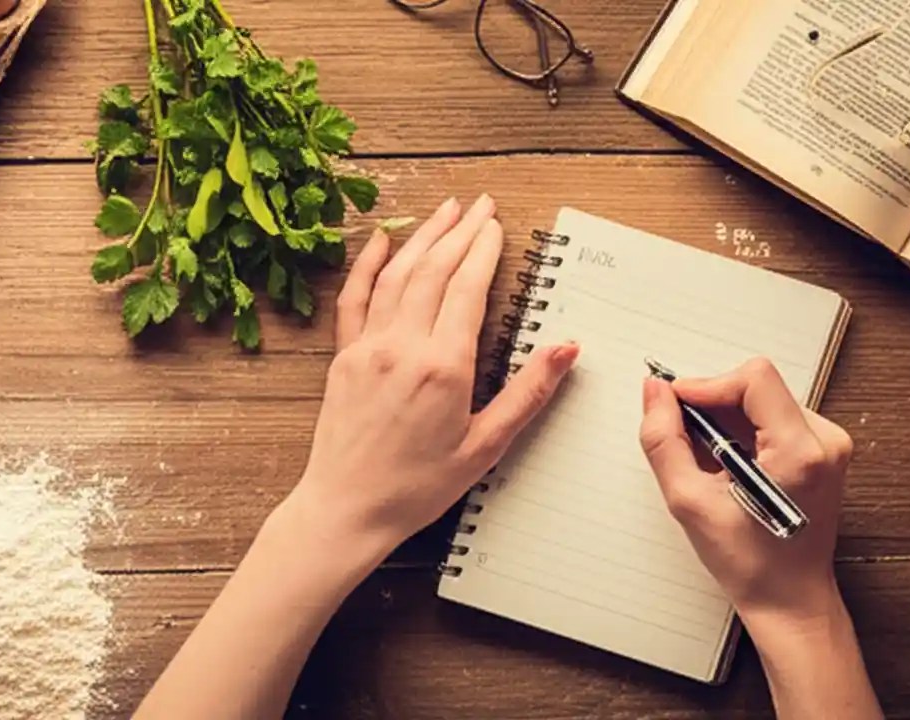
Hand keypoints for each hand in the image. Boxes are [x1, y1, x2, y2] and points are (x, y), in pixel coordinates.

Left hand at [289, 195, 578, 563]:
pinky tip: (381, 241)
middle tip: (481, 205)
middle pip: (435, 270)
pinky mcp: (344, 357)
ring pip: (398, 275)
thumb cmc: (416, 487)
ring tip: (446, 210)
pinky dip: (369, 264)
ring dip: (424, 237)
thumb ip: (528, 393)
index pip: (468, 288)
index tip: (497, 225)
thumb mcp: (486, 446)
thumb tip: (565, 349)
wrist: (347, 509)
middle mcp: (403, 347)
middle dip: (461, 231)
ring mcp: (368, 348)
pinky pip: (355, 298)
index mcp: (443, 368)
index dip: (484, 250)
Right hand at [639, 357, 852, 630]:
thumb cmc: (751, 564)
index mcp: (800, 453)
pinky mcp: (824, 451)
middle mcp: (825, 442)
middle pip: (757, 387)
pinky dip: (744, 430)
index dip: (707, 384)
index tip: (675, 402)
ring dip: (727, 419)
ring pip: (763, 400)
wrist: (790, 599)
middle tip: (686, 438)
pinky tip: (731, 465)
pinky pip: (775, 417)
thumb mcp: (690, 502)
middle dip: (713, 404)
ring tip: (710, 461)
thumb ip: (664, 440)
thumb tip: (655, 393)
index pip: (753, 379)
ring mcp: (829, 445)